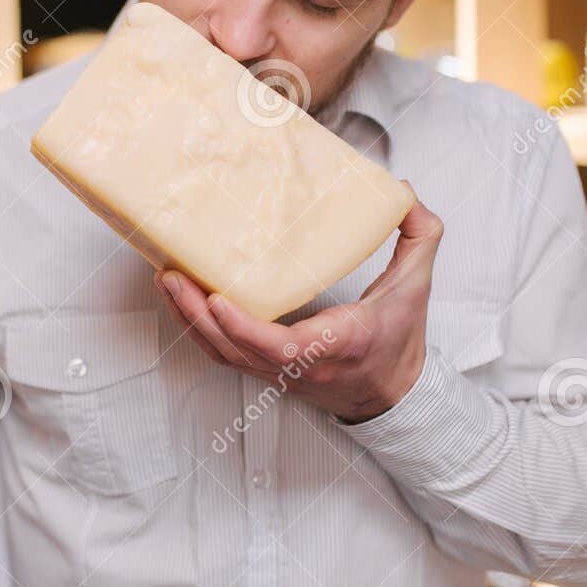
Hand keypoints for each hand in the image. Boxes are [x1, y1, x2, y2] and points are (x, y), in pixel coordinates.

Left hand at [155, 195, 442, 423]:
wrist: (392, 394)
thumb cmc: (398, 342)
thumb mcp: (417, 286)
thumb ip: (419, 235)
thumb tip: (404, 191)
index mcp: (337, 342)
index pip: (282, 348)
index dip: (244, 329)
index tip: (217, 300)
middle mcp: (300, 364)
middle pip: (234, 350)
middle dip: (196, 314)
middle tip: (171, 273)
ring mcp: (278, 372)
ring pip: (222, 354)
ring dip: (188, 320)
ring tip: (167, 279)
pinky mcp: (266, 371)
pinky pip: (223, 354)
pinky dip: (198, 330)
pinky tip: (182, 299)